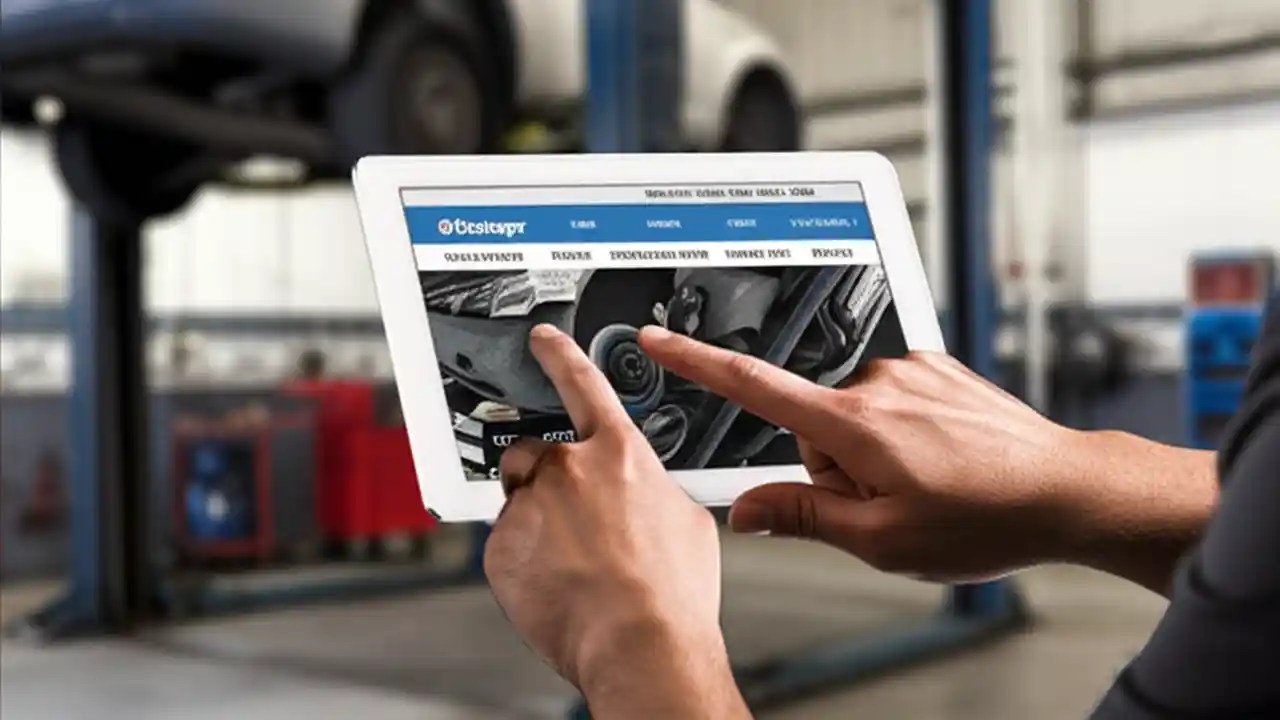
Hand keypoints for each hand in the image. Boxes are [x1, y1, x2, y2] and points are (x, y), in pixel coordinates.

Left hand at [484, 325, 748, 718]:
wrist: (640, 645)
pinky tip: (556, 584)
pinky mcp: (500, 548)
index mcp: (619, 453)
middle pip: (538, 454)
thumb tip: (644, 490)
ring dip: (537, 523)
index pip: (582, 384)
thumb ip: (652, 487)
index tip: (542, 339)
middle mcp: (569, 469)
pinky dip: (523, 560)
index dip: (559, 355)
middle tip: (575, 524)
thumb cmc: (671, 592)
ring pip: (520, 503)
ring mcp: (530, 507)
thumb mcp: (687, 520)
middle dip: (548, 480)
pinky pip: (505, 545)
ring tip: (573, 564)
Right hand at [639, 327, 1217, 592]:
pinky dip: (902, 433)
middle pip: (813, 425)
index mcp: (854, 423)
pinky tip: (940, 461)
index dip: (697, 362)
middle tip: (886, 502)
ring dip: (871, 452)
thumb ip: (803, 518)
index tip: (661, 339)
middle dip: (834, 466)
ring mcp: (911, 371)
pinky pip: (891, 401)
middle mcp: (878, 382)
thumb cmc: (985, 517)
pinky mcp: (937, 369)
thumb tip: (749, 511)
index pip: (754, 386)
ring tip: (924, 484)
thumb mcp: (881, 540)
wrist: (1066, 490)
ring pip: (853, 416)